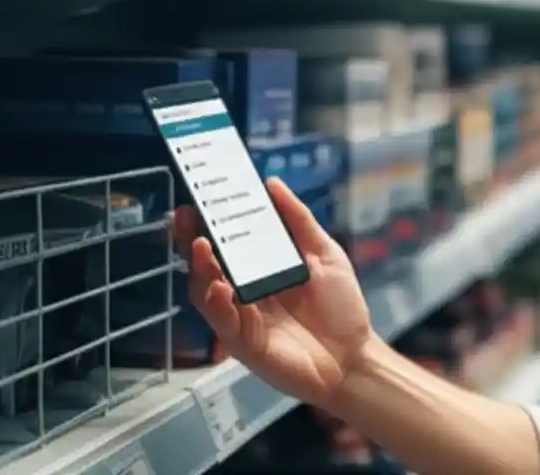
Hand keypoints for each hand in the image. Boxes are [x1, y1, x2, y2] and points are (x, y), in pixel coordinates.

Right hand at [172, 177, 373, 409]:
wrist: (355, 355)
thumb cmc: (340, 307)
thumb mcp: (324, 254)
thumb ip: (298, 220)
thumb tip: (271, 183)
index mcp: (258, 272)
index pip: (225, 244)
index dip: (207, 223)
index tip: (197, 198)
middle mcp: (243, 294)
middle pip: (206, 267)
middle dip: (191, 241)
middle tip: (184, 216)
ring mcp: (242, 319)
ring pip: (207, 294)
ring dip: (201, 270)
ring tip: (200, 245)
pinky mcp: (246, 345)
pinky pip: (225, 323)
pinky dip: (220, 305)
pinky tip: (221, 287)